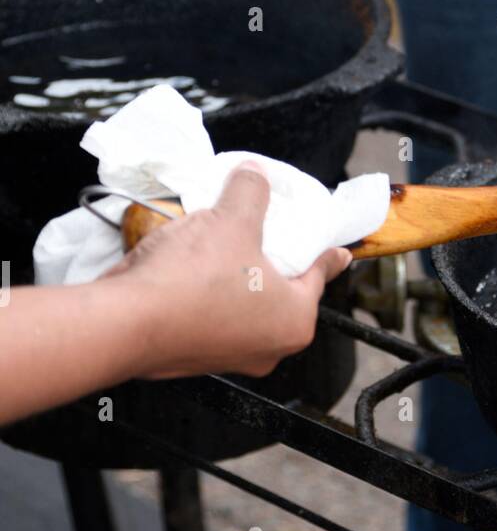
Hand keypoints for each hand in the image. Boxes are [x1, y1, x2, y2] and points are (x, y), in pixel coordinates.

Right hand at [105, 165, 350, 379]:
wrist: (122, 323)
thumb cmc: (191, 279)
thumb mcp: (233, 220)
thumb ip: (252, 192)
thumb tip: (254, 174)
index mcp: (294, 321)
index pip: (319, 275)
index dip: (327, 254)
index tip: (340, 251)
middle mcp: (267, 348)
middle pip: (281, 290)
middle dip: (274, 262)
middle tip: (268, 235)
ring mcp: (227, 356)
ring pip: (243, 304)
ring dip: (235, 277)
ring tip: (223, 245)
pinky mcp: (190, 356)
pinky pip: (210, 315)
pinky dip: (206, 293)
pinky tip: (191, 268)